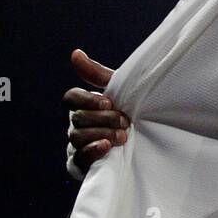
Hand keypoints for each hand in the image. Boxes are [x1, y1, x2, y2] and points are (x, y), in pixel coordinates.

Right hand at [64, 49, 128, 172]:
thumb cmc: (130, 112)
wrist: (147, 141)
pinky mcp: (81, 164)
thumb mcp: (119, 92)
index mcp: (84, 106)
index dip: (87, 100)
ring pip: (77, 138)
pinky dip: (92, 152)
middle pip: (77, 119)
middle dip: (103, 119)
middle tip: (126, 121)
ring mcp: (76, 145)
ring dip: (101, 134)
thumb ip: (97, 74)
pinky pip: (78, 159)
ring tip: (123, 136)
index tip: (109, 102)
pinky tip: (107, 147)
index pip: (71, 98)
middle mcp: (76, 124)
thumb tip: (75, 53)